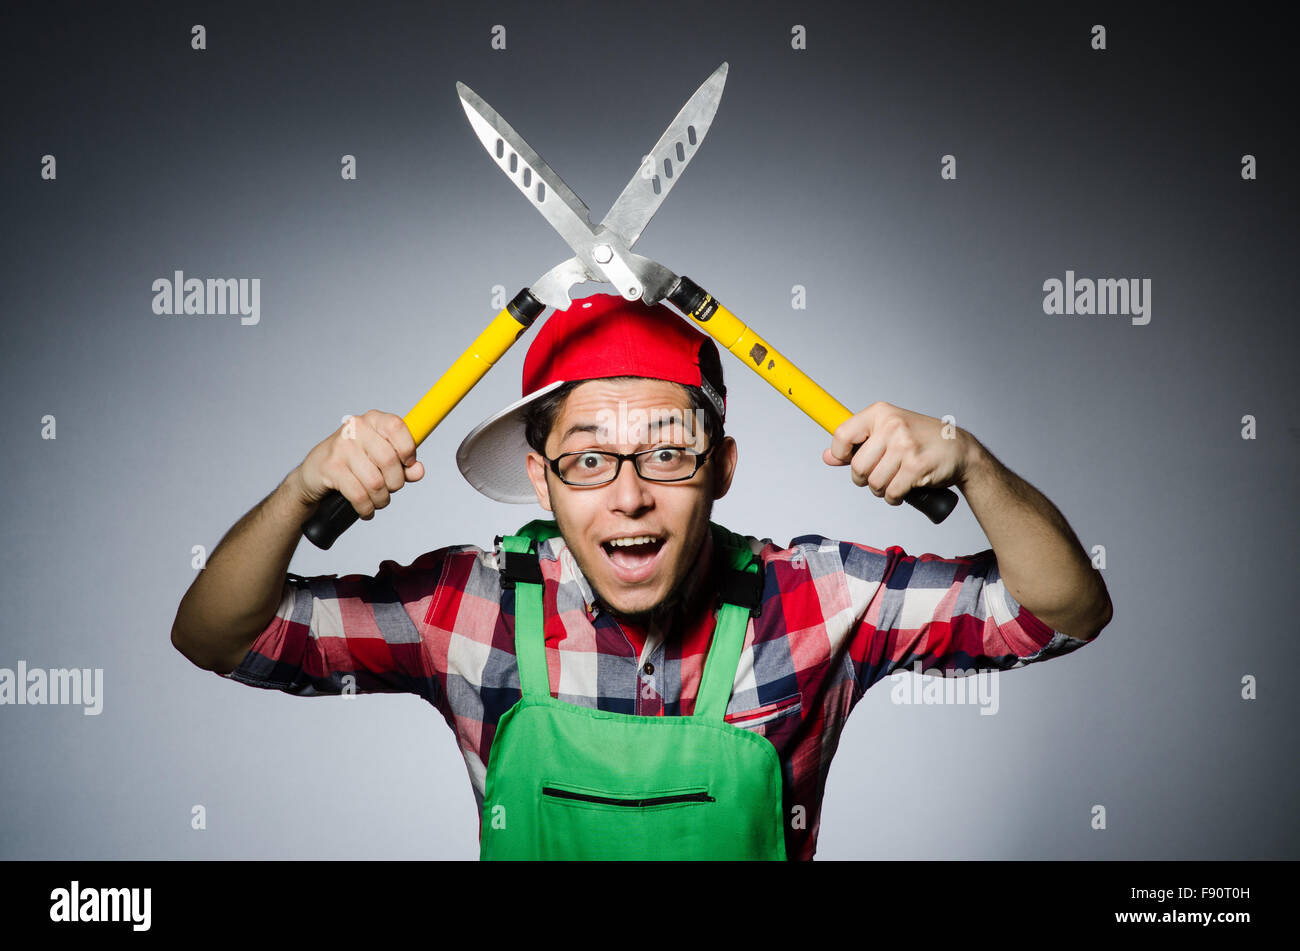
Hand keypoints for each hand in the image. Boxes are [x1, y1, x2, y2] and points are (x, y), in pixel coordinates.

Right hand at [292, 410, 423, 518]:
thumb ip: (403, 464)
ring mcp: (341, 447)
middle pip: (389, 460)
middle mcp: (356, 429)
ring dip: (381, 499)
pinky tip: (366, 510)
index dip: (408, 450)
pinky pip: (359, 495)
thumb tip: (418, 470)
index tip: (407, 465)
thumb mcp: (380, 459)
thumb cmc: (353, 464)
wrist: (314, 474)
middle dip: (395, 483)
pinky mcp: (330, 468)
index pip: (397, 426)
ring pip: (375, 482)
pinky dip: (366, 508)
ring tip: (377, 501)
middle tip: (389, 490)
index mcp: (372, 420)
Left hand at [823, 402, 976, 503]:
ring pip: (874, 483)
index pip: (842, 435)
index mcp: (880, 413)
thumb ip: (858, 444)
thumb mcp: (888, 432)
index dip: (839, 455)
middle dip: (864, 479)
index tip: (847, 461)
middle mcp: (892, 426)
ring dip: (882, 489)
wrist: (959, 448)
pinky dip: (894, 497)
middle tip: (878, 476)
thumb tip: (828, 457)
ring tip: (895, 480)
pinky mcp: (916, 466)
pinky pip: (891, 492)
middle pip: (857, 467)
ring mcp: (905, 446)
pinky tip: (903, 489)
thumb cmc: (921, 440)